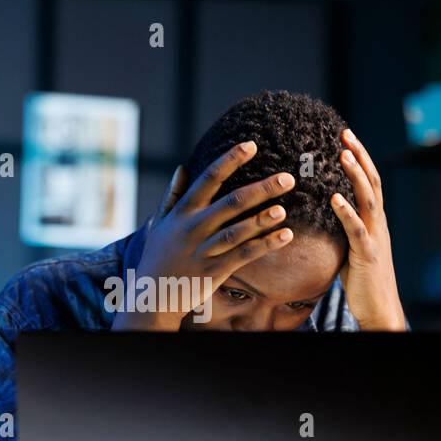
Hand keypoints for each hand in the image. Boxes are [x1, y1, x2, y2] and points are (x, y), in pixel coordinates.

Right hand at [113, 140, 295, 329]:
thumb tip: (181, 168)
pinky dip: (265, 245)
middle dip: (261, 189)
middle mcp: (194, 228)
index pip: (209, 178)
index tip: (251, 145)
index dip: (230, 160)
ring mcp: (204, 250)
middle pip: (231, 203)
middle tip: (287, 178)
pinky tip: (285, 235)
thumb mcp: (159, 223)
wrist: (153, 295)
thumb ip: (171, 195)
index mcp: (183, 211)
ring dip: (262, 219)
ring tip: (284, 208)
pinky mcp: (214, 271)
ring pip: (237, 231)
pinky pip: (243, 255)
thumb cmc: (158, 256)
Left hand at [330, 128, 405, 330]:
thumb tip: (326, 209)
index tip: (345, 138)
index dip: (360, 159)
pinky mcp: (368, 255)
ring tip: (342, 156)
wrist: (380, 309)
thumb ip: (345, 227)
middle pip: (372, 183)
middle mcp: (379, 224)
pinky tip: (334, 198)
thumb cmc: (363, 280)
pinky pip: (357, 230)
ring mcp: (375, 238)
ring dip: (356, 176)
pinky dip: (346, 212)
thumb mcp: (352, 247)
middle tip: (345, 134)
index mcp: (374, 221)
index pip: (369, 182)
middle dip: (359, 157)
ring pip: (368, 200)